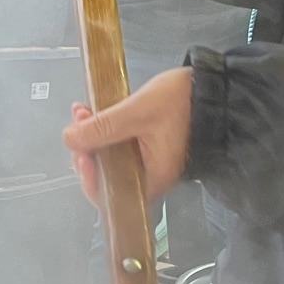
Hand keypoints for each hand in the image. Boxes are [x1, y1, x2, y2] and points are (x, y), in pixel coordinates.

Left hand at [62, 68, 192, 207]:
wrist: (214, 88)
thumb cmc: (181, 102)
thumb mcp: (137, 112)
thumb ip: (102, 127)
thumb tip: (69, 139)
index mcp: (152, 179)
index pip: (110, 196)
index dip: (89, 179)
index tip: (80, 153)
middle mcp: (149, 176)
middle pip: (105, 176)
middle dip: (87, 150)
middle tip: (78, 120)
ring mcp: (147, 161)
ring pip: (108, 158)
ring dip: (92, 136)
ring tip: (82, 110)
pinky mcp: (146, 146)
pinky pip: (118, 145)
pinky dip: (103, 130)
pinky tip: (92, 111)